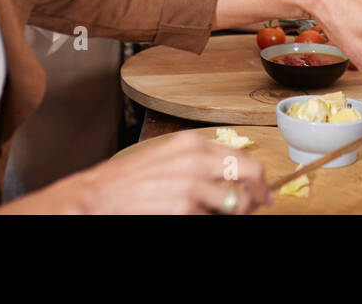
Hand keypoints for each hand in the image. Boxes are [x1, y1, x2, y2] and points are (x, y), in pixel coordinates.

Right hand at [77, 131, 270, 213]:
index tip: (263, 190)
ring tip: (223, 214)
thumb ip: (199, 162)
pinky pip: (211, 217)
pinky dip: (207, 218)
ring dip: (235, 212)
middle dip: (258, 193)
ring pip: (236, 202)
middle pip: (250, 173)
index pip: (242, 155)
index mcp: (193, 143)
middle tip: (260, 204)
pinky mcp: (186, 208)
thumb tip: (231, 176)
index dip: (258, 176)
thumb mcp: (168, 158)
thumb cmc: (128, 180)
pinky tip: (190, 214)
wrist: (98, 195)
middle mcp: (197, 159)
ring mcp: (193, 185)